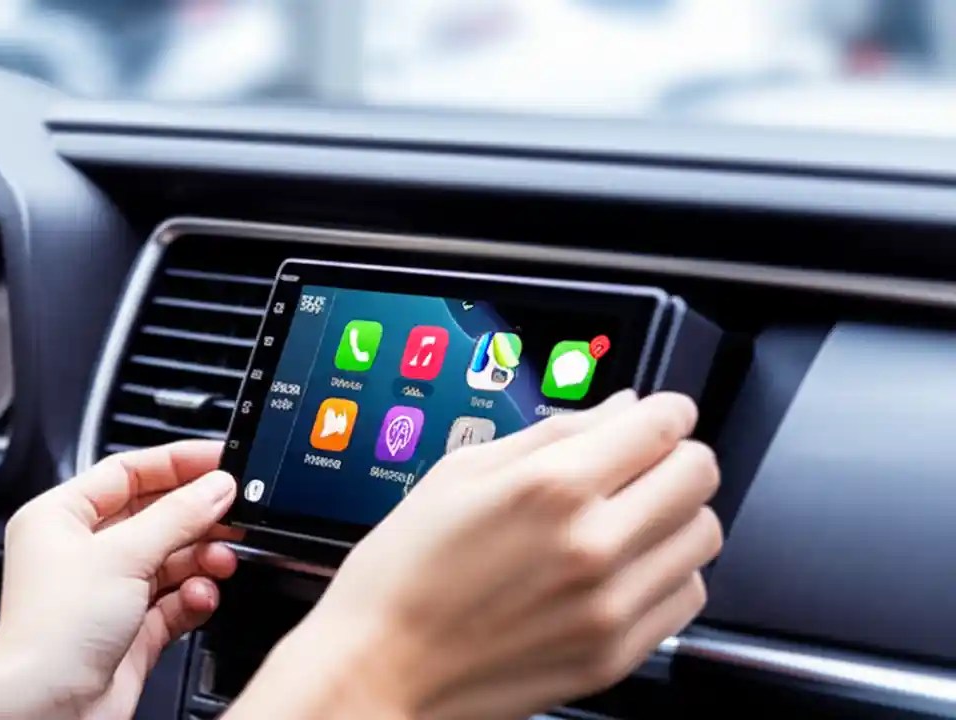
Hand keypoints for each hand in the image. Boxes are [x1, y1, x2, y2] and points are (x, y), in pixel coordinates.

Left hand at [0, 440, 239, 718]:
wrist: (46, 709)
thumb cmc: (53, 632)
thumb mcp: (124, 555)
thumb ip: (179, 516)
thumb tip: (216, 486)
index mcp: (61, 517)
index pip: (127, 471)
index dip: (175, 463)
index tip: (219, 462)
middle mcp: (80, 552)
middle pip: (154, 516)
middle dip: (196, 517)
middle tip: (234, 512)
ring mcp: (106, 593)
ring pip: (170, 560)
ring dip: (201, 559)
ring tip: (220, 560)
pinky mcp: (129, 631)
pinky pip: (174, 602)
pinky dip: (193, 598)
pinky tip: (201, 597)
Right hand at [230, 392, 721, 719]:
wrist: (381, 666)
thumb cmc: (404, 570)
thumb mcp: (461, 471)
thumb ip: (553, 434)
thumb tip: (621, 409)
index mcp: (552, 486)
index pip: (662, 425)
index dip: (665, 410)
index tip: (655, 416)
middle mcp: (594, 545)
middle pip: (699, 475)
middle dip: (675, 457)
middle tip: (641, 464)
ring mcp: (611, 606)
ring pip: (703, 535)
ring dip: (676, 516)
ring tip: (629, 520)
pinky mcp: (616, 654)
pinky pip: (687, 596)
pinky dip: (668, 574)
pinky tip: (623, 569)